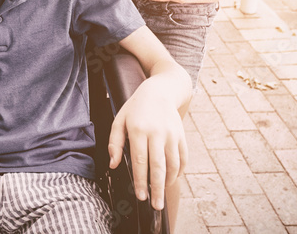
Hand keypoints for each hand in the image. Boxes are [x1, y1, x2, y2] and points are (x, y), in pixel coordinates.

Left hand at [108, 82, 187, 210]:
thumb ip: (115, 143)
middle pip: (158, 166)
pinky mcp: (181, 136)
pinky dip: (179, 171)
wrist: (160, 91)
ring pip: (173, 164)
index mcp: (139, 130)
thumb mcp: (119, 120)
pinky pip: (183, 158)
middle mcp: (157, 133)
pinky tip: (172, 179)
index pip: (140, 161)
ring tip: (162, 193)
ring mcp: (172, 135)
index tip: (140, 196)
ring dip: (168, 182)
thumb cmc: (135, 108)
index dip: (141, 181)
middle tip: (156, 205)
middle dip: (157, 189)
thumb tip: (113, 165)